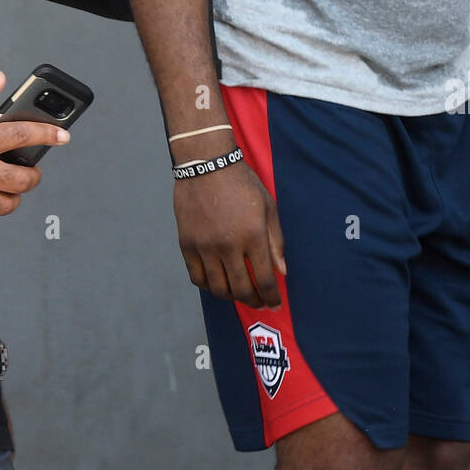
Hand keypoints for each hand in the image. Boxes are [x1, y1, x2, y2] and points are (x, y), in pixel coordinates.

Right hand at [175, 160, 285, 308]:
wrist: (206, 164)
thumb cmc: (241, 182)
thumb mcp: (267, 207)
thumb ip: (276, 241)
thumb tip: (282, 271)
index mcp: (253, 235)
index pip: (265, 279)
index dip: (272, 297)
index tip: (275, 305)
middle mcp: (228, 245)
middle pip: (241, 289)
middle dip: (254, 301)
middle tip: (259, 302)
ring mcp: (205, 246)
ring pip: (218, 288)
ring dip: (231, 297)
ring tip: (239, 294)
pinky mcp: (187, 244)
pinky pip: (197, 277)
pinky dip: (208, 286)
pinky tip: (217, 283)